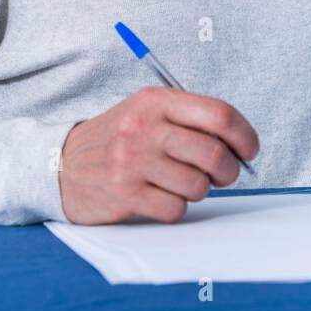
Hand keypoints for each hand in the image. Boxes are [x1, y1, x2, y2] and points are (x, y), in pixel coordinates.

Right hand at [58, 86, 258, 224]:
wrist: (61, 164)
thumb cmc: (118, 139)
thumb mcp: (148, 112)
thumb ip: (191, 120)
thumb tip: (241, 146)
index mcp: (156, 101)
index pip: (219, 114)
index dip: (244, 135)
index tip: (250, 150)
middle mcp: (144, 128)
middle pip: (214, 153)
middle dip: (229, 170)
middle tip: (223, 175)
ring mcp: (132, 161)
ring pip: (198, 185)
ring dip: (200, 190)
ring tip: (182, 183)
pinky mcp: (124, 194)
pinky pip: (176, 209)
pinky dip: (176, 207)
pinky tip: (160, 196)